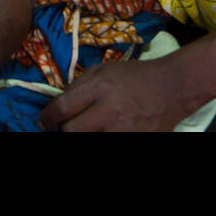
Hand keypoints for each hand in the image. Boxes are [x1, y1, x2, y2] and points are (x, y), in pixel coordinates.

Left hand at [39, 56, 204, 131]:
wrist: (172, 87)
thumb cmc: (135, 76)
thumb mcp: (104, 70)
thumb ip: (79, 85)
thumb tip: (58, 102)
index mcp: (100, 88)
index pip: (63, 107)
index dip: (48, 117)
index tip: (44, 121)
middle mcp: (110, 110)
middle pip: (72, 131)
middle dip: (63, 130)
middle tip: (63, 126)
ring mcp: (124, 130)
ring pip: (89, 141)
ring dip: (83, 135)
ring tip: (85, 128)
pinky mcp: (137, 140)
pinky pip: (109, 145)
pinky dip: (102, 138)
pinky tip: (103, 132)